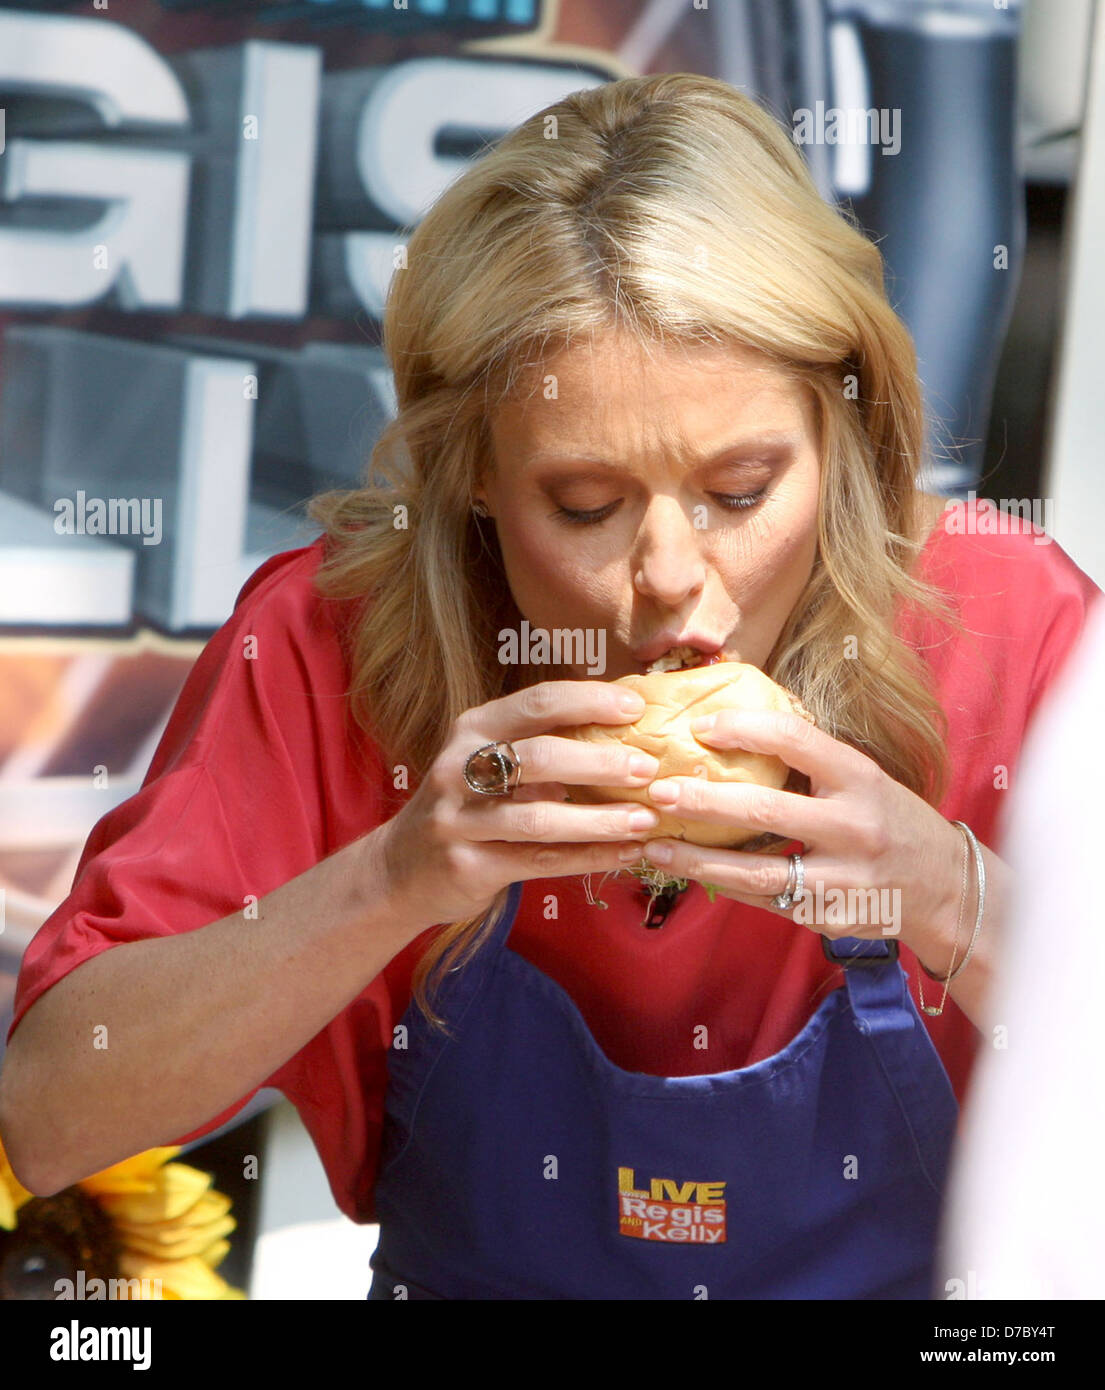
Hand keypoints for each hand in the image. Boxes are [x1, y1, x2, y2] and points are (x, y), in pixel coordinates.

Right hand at [377, 680, 666, 931]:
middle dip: (600, 762)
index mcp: (473, 730)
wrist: (401, 869)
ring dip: (600, 820)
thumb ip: (542, 745)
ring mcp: (460, 819)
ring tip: (646, 820)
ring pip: (540, 818)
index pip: (536, 703)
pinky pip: (539, 862)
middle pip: (539, 757)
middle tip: (648, 769)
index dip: (589, 701)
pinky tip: (625, 855)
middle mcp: (460, 768)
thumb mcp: (489, 762)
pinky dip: (588, 857)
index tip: (637, 707)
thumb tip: (627, 728)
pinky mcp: (467, 866)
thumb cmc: (468, 806)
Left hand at [638, 706, 965, 958]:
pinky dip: (721, 884)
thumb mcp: (864, 779)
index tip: (700, 726)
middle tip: (659, 790)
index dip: (742, 728)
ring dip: (697, 857)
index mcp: (860, 778)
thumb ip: (810, 761)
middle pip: (765, 809)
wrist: (947, 890)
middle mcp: (854, 826)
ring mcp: (841, 878)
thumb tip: (732, 728)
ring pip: (756, 870)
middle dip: (704, 799)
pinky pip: (764, 899)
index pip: (795, 739)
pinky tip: (688, 870)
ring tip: (654, 843)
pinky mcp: (828, 917)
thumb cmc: (891, 820)